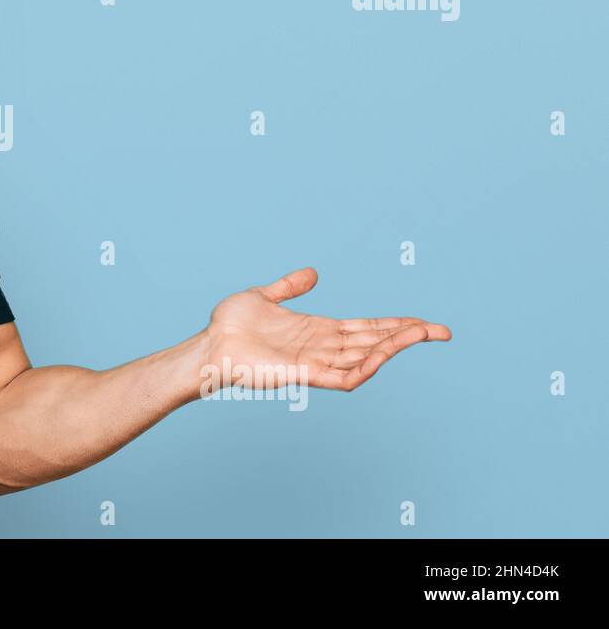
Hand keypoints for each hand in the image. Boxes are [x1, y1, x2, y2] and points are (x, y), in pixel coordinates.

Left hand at [199, 267, 451, 391]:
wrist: (207, 346)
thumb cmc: (229, 326)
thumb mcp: (263, 296)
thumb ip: (289, 286)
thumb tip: (313, 273)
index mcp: (317, 330)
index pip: (366, 328)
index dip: (395, 325)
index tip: (424, 323)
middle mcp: (322, 347)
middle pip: (375, 342)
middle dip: (408, 336)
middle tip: (442, 330)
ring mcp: (315, 362)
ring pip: (366, 358)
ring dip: (394, 347)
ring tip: (422, 333)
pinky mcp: (304, 375)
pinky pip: (343, 376)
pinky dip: (366, 367)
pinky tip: (384, 354)